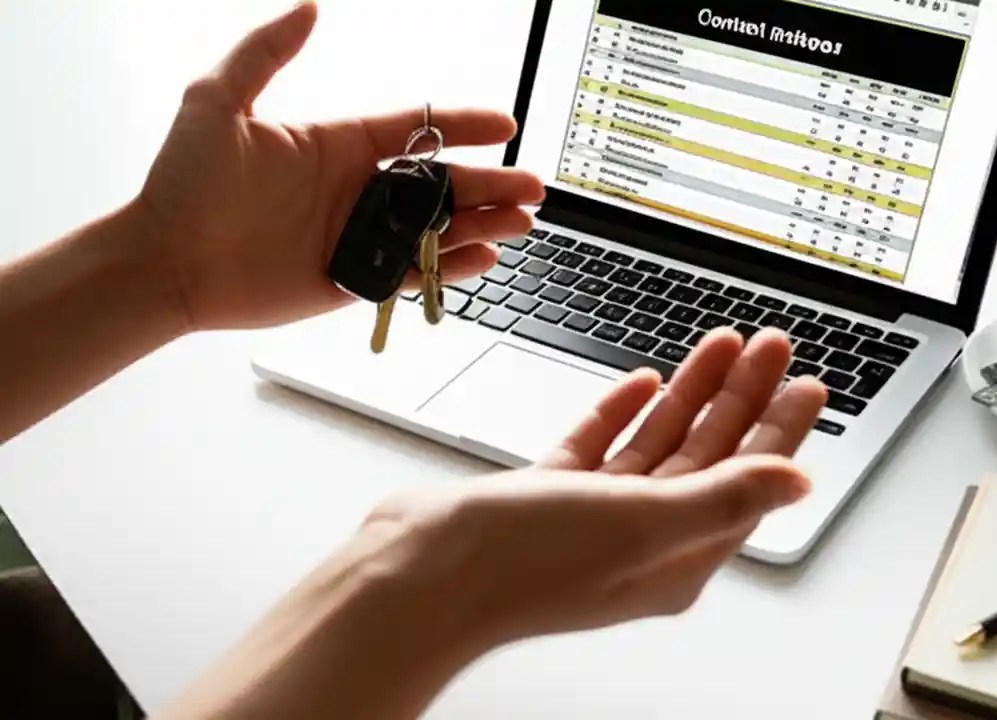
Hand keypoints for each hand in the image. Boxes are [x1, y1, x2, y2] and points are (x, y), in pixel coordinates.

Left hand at [133, 1, 542, 331]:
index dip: (465, 124)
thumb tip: (307, 7)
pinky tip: (483, 260)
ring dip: (483, 225)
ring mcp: (357, 236)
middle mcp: (355, 189)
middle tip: (534, 187)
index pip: (417, 128)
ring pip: (437, 228)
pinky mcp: (351, 282)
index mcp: (337, 144)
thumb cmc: (181, 183)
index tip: (505, 123)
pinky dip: (451, 269)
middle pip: (441, 183)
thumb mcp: (217, 101)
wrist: (164, 261)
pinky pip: (412, 274)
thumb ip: (265, 52)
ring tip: (521, 222)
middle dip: (492, 183)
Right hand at [367, 328, 826, 647]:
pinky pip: (602, 448)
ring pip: (659, 445)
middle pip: (709, 456)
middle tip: (769, 346)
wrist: (421, 574)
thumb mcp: (643, 522)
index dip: (780, 429)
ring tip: (722, 345)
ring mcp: (592, 519)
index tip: (805, 384)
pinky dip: (624, 412)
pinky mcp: (548, 499)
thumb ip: (723, 497)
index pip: (747, 482)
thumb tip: (797, 482)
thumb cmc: (523, 565)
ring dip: (691, 394)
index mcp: (674, 558)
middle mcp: (639, 540)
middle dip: (741, 396)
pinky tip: (641, 382)